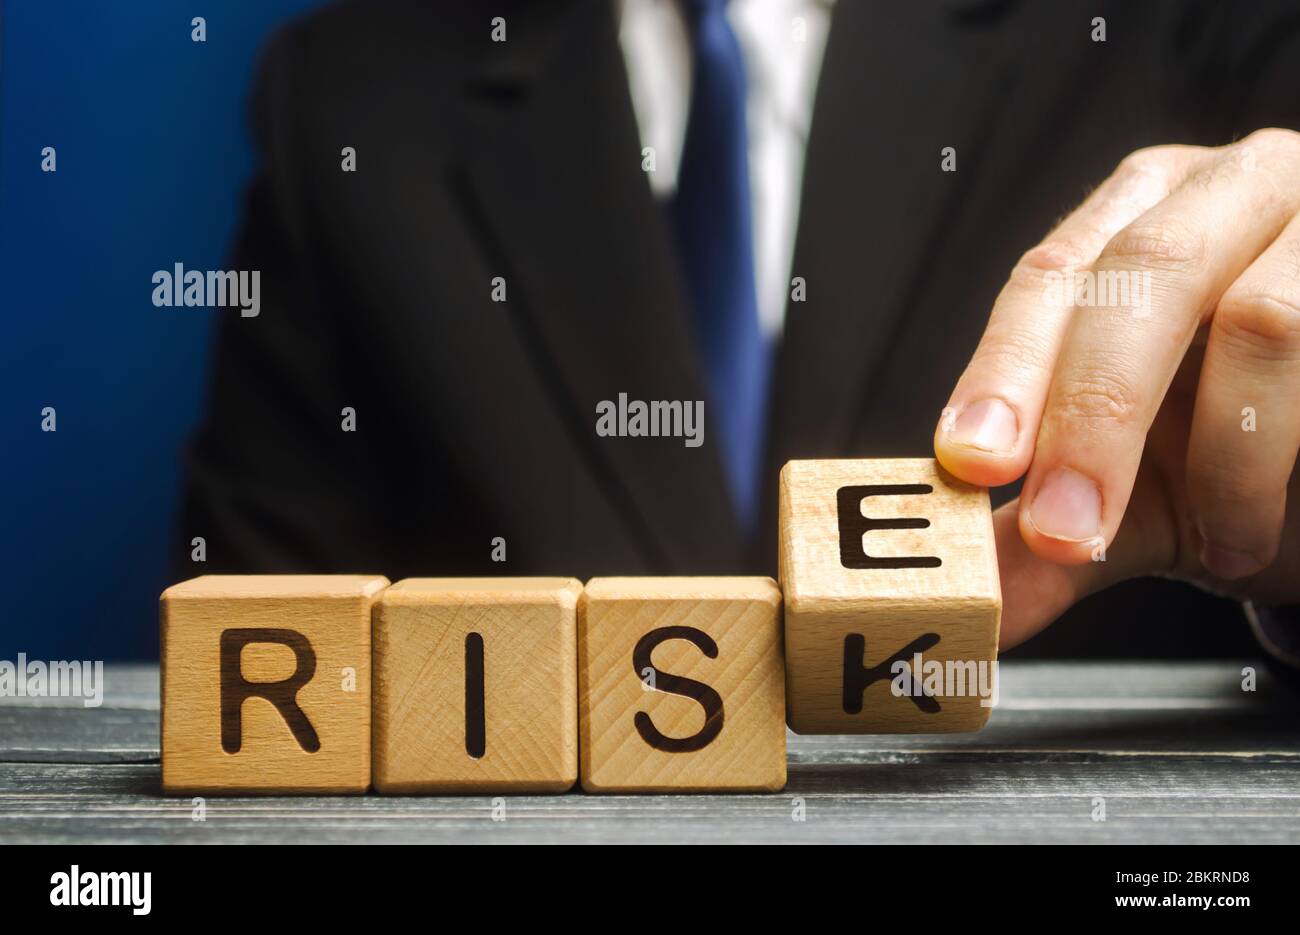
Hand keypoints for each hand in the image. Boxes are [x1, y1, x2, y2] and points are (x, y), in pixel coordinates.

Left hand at [933, 129, 1299, 649]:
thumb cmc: (1247, 449)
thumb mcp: (1140, 496)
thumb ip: (1049, 537)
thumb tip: (964, 597)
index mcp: (1137, 219)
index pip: (1052, 277)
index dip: (1007, 369)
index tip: (976, 463)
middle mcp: (1229, 190)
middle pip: (1147, 269)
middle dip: (1095, 411)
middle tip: (1065, 527)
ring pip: (1264, 318)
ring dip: (1230, 459)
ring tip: (1226, 545)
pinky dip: (1298, 459)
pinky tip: (1287, 512)